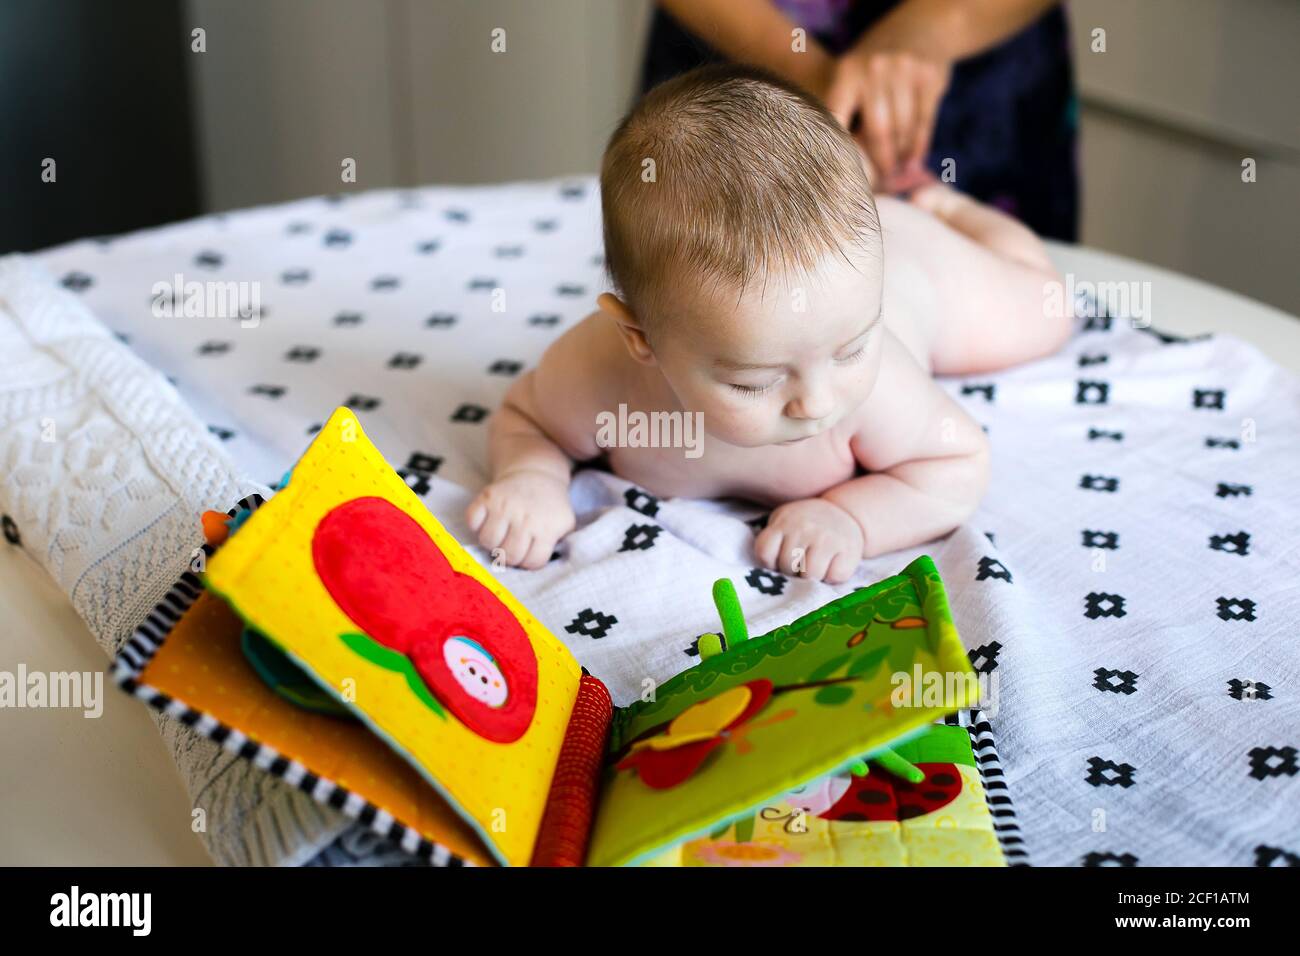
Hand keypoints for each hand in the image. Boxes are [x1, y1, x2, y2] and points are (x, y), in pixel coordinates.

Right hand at [466, 470, 575, 569]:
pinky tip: (488, 522)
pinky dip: (476, 525)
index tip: (528, 553)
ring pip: (488, 541)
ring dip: (492, 542)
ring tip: (501, 535)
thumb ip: (559, 545)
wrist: (537, 475)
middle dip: (509, 556)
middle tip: (512, 546)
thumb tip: (547, 564)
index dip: (528, 562)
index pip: (532, 562)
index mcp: (547, 528)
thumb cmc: (549, 507)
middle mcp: (525, 517)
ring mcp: (504, 506)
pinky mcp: (487, 496)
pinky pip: (472, 521)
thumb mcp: (565, 524)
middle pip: (508, 555)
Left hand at [754, 498, 864, 584]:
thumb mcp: (784, 522)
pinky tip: (831, 566)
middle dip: (792, 571)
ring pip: (810, 575)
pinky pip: (834, 577)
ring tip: (814, 567)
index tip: (778, 560)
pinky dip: (832, 578)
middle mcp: (805, 527)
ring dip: (811, 578)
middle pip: (787, 566)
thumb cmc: (806, 525)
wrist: (844, 513)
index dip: (770, 563)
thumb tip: (771, 574)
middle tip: (801, 564)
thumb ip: (774, 542)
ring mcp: (827, 538)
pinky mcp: (848, 550)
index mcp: (784, 521)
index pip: (764, 552)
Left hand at [824, 44, 948, 193]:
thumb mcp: (854, 79)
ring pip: (903, 129)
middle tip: (881, 180)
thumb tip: (845, 166)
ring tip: (898, 171)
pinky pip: (923, 122)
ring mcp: (904, 70)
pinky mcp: (929, 76)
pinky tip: (914, 160)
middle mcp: (874, 69)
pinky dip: (919, 146)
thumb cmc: (875, 69)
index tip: (844, 178)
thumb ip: (848, 115)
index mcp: (846, 72)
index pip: (838, 120)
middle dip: (881, 161)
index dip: (840, 152)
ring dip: (901, 155)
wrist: (919, 30)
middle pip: (878, 131)